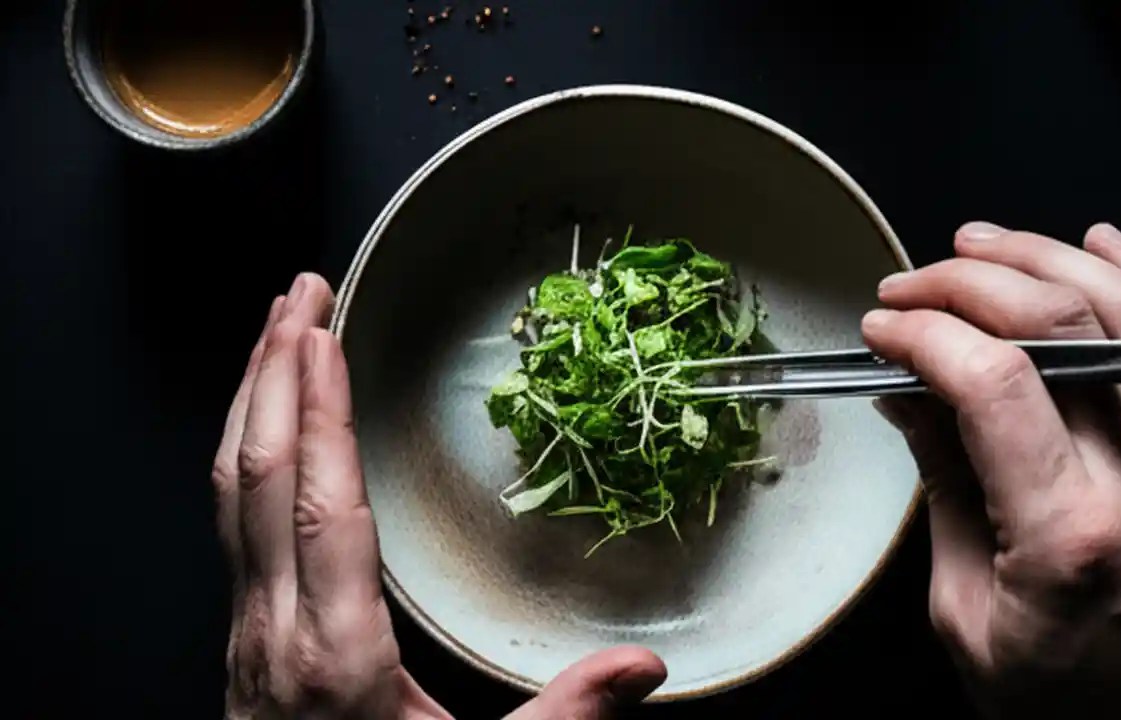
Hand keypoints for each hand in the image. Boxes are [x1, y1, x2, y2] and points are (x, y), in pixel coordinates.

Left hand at [211, 274, 665, 719]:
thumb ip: (564, 717)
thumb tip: (647, 669)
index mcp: (336, 654)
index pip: (322, 501)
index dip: (321, 408)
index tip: (323, 332)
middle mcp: (275, 631)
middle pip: (257, 475)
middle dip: (273, 370)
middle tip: (297, 291)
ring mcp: (246, 633)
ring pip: (228, 493)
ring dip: (248, 401)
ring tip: (273, 330)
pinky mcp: (242, 638)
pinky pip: (230, 521)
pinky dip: (244, 451)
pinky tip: (263, 427)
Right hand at [863, 223, 1120, 718]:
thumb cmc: (1068, 701)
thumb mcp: (965, 614)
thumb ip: (943, 492)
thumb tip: (909, 398)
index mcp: (1068, 535)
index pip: (994, 383)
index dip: (924, 336)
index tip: (880, 332)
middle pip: (1061, 325)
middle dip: (968, 282)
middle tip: (910, 286)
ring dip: (1046, 256)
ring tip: (979, 242)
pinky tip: (1098, 243)